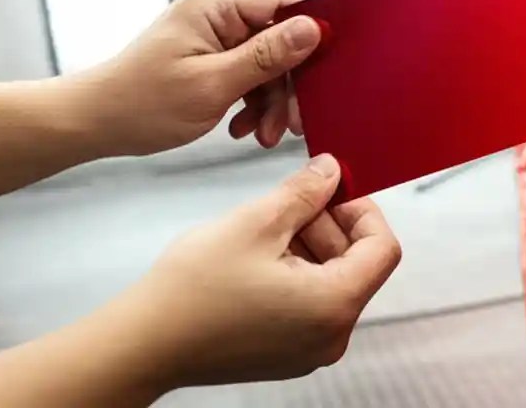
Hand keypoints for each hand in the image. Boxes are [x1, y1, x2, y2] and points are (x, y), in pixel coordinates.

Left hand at [84, 0, 320, 155]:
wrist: (95, 122)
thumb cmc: (143, 103)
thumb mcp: (213, 84)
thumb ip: (267, 56)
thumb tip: (314, 28)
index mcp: (218, 4)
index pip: (287, 2)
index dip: (311, 36)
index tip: (319, 78)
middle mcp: (220, 11)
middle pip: (282, 37)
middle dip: (289, 83)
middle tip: (291, 124)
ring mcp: (216, 33)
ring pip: (270, 60)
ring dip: (273, 100)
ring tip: (263, 135)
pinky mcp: (213, 54)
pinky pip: (251, 72)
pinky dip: (254, 101)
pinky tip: (245, 128)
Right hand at [111, 154, 400, 388]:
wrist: (142, 343)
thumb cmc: (193, 289)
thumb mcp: (257, 222)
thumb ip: (305, 193)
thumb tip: (332, 171)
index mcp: (334, 305)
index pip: (382, 248)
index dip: (361, 210)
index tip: (332, 190)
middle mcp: (331, 336)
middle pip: (357, 265)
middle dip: (328, 227)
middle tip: (290, 204)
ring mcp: (309, 351)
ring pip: (331, 282)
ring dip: (309, 248)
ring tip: (264, 231)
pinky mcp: (286, 354)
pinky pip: (309, 304)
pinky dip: (295, 274)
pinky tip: (256, 259)